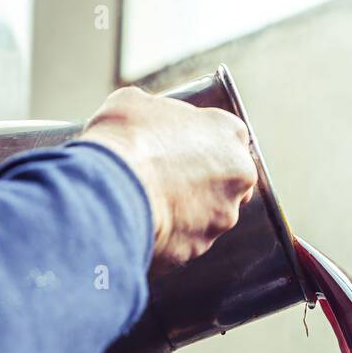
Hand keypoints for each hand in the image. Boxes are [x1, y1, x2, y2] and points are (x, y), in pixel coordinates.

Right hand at [79, 86, 257, 270]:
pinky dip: (166, 236)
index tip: (179, 149)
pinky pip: (183, 242)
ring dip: (184, 212)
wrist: (113, 191)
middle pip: (225, 180)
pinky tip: (142, 224)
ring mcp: (222, 216)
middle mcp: (238, 176)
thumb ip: (156, 112)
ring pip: (206, 216)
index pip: (226, 137)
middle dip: (200, 182)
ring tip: (148, 203)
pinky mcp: (199, 248)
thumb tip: (144, 118)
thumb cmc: (126, 139)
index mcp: (228, 132)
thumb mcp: (133, 104)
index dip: (200, 143)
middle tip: (166, 179)